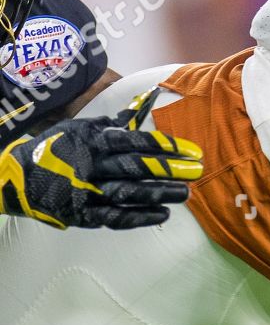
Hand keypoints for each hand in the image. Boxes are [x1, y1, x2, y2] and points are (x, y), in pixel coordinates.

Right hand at [0, 87, 203, 230]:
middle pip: (136, 168)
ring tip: (186, 194)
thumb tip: (142, 106)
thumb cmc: (54, 148)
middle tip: (197, 171)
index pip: (136, 142)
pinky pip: (115, 218)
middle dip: (170, 171)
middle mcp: (91, 166)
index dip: (166, 146)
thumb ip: (112, 122)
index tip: (192, 151)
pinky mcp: (82, 214)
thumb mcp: (79, 127)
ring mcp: (86, 192)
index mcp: (93, 142)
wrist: (18, 177)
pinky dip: (141, 217)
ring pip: (130, 194)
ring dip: (160, 194)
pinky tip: (163, 214)